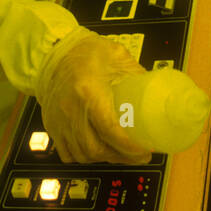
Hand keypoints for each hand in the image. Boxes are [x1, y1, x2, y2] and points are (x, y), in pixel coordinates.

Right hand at [38, 31, 151, 164]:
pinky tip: (100, 152)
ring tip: (123, 154)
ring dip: (106, 159)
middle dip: (121, 157)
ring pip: (82, 154)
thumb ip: (137, 76)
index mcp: (88, 91)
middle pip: (95, 148)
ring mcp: (58, 120)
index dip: (129, 146)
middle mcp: (70, 109)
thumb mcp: (118, 57)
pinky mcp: (52, 125)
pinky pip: (67, 153)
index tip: (145, 150)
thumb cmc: (87, 52)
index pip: (109, 129)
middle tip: (140, 156)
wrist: (54, 52)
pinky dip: (85, 157)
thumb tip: (158, 96)